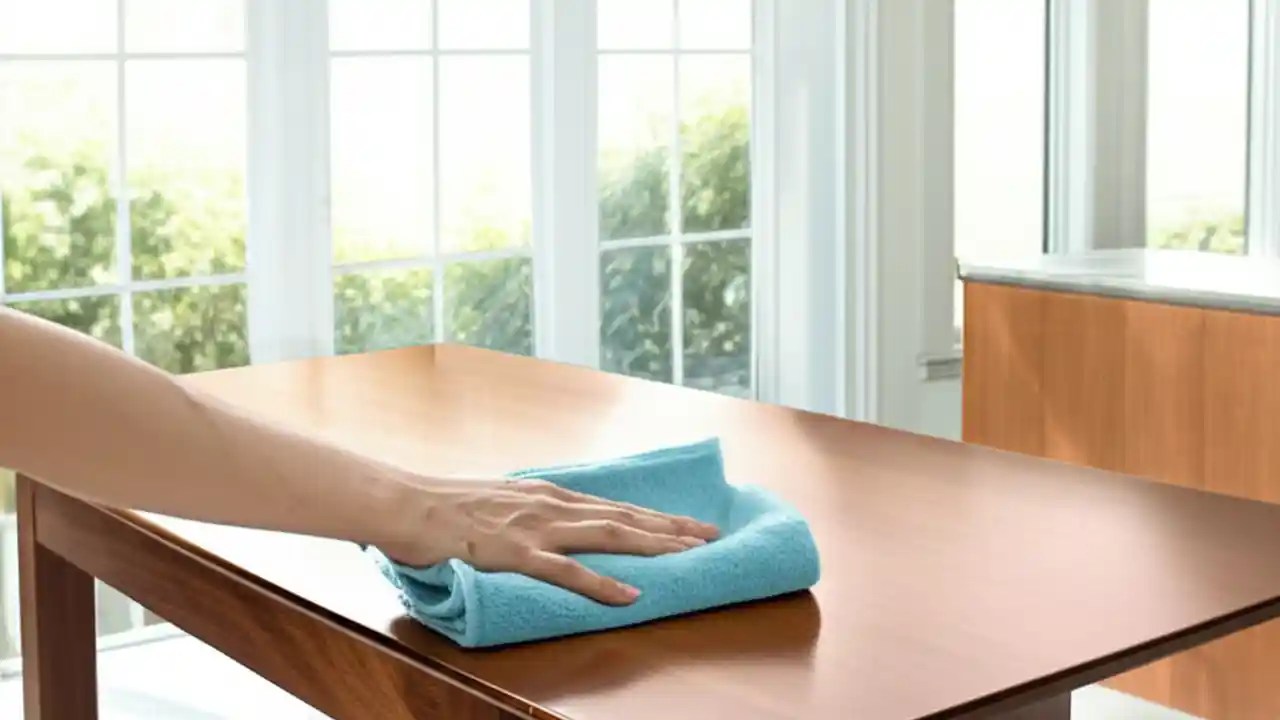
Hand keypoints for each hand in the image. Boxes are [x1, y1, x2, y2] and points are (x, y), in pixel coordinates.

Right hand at [380, 477, 719, 605]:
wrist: (408, 504)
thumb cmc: (449, 505)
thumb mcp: (503, 500)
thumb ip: (534, 511)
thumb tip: (559, 522)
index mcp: (549, 493)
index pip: (615, 505)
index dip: (655, 516)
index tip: (690, 524)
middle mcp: (552, 504)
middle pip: (624, 516)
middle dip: (670, 527)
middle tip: (711, 536)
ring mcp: (536, 527)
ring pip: (608, 535)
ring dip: (652, 545)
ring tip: (689, 555)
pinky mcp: (515, 552)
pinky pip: (566, 571)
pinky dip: (602, 583)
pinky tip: (630, 594)